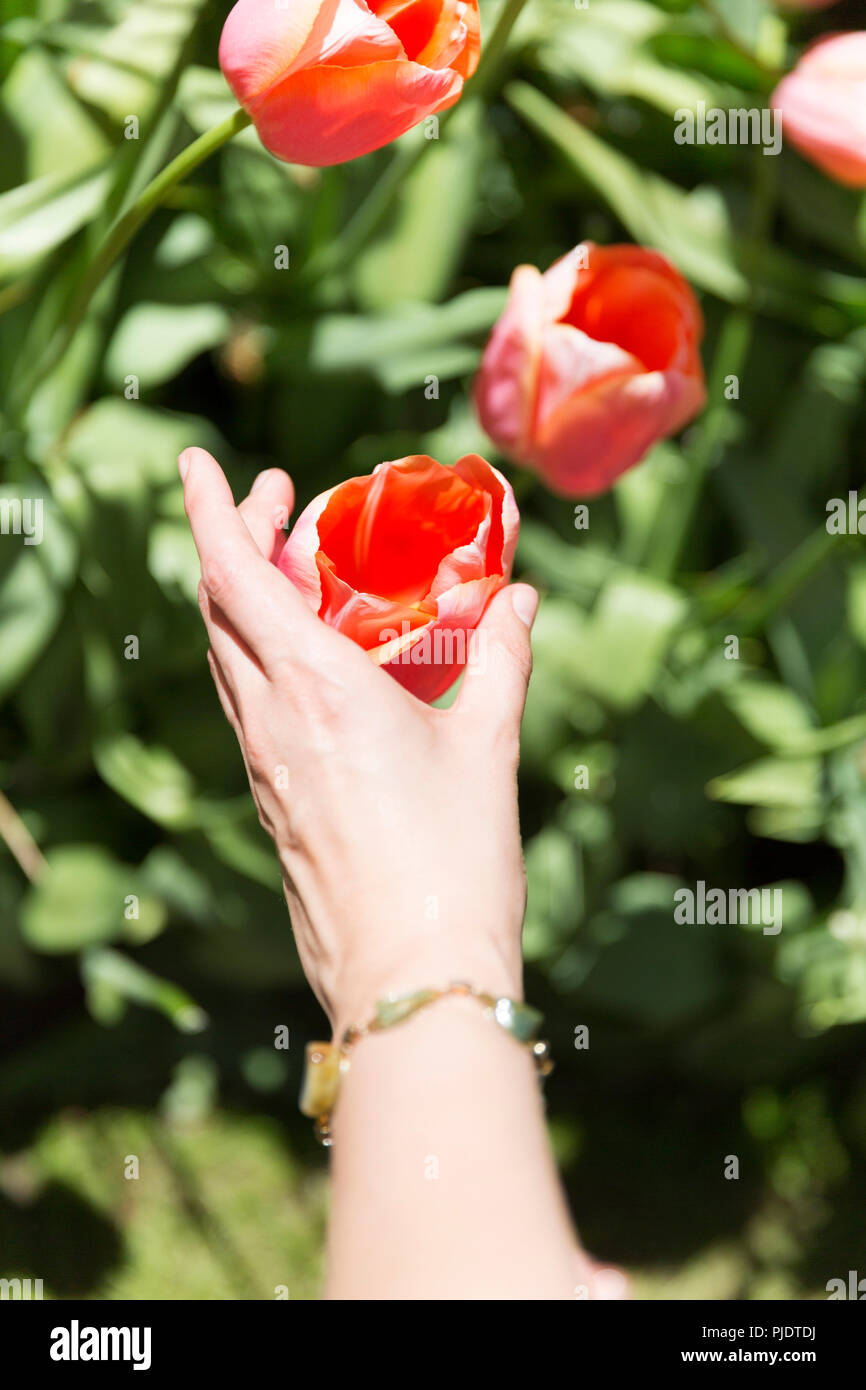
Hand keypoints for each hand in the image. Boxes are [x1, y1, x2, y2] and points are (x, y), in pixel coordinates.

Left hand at [179, 447, 538, 1035]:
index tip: (197, 460)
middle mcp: (272, 719)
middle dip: (238, 541)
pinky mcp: (275, 802)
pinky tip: (315, 665)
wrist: (412, 972)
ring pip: (231, 658)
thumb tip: (519, 601)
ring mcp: (265, 765)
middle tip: (280, 501)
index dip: (210, 510)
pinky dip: (266, 658)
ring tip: (299, 570)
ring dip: (248, 600)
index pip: (235, 575)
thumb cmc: (453, 858)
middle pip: (223, 609)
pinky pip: (252, 706)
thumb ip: (500, 659)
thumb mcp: (489, 744)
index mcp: (316, 686)